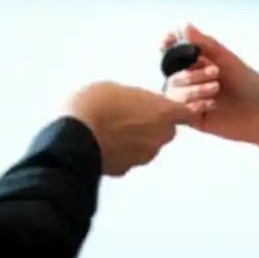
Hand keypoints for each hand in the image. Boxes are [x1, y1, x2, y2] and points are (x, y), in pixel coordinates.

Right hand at [67, 81, 193, 176]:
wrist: (72, 138)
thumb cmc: (94, 106)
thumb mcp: (114, 88)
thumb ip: (134, 97)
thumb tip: (134, 103)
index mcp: (161, 113)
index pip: (186, 113)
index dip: (178, 110)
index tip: (171, 107)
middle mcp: (157, 137)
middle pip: (165, 130)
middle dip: (153, 124)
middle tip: (131, 113)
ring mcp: (142, 156)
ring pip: (147, 145)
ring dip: (136, 138)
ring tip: (112, 127)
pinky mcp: (125, 169)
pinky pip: (128, 158)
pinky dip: (120, 152)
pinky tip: (103, 142)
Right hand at [160, 24, 258, 145]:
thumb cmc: (252, 86)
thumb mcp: (229, 61)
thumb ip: (206, 45)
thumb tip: (184, 25)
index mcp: (201, 63)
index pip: (174, 52)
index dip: (168, 46)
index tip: (167, 43)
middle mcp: (193, 80)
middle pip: (173, 73)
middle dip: (191, 72)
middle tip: (215, 73)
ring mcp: (192, 99)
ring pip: (173, 92)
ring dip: (193, 88)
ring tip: (216, 90)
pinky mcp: (193, 118)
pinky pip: (179, 110)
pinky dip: (191, 105)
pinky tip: (211, 105)